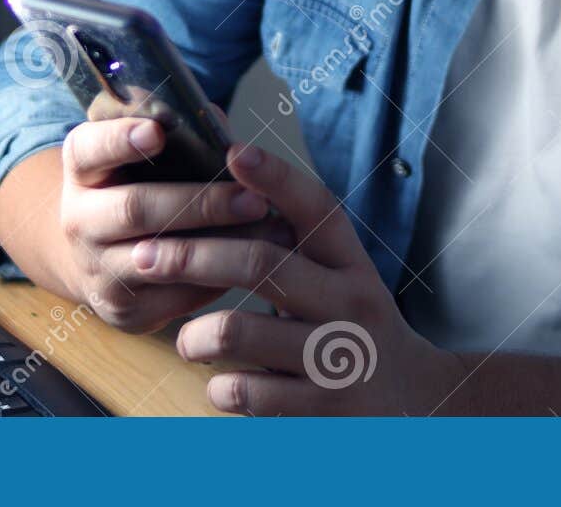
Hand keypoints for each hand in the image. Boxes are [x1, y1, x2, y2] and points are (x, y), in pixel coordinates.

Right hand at [55, 117, 291, 333]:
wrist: (95, 257)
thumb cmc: (135, 188)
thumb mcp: (137, 155)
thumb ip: (172, 133)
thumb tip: (215, 120)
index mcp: (82, 170)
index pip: (89, 149)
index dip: (120, 139)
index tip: (158, 131)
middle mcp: (78, 220)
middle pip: (136, 209)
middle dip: (200, 203)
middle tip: (252, 198)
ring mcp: (97, 270)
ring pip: (160, 260)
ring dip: (220, 246)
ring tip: (270, 232)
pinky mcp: (122, 310)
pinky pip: (177, 296)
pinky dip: (219, 279)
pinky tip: (255, 264)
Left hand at [136, 142, 458, 414]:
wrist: (417, 405)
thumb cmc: (355, 327)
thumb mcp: (342, 279)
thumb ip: (298, 242)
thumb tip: (231, 181)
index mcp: (352, 264)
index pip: (317, 209)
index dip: (275, 177)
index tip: (232, 151)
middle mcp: (350, 303)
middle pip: (260, 263)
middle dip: (189, 255)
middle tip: (143, 255)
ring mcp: (338, 359)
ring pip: (237, 331)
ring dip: (194, 334)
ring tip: (188, 339)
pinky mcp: (322, 411)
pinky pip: (244, 391)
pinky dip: (219, 386)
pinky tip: (220, 382)